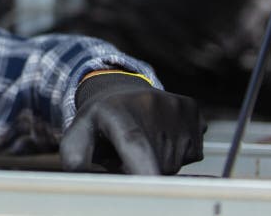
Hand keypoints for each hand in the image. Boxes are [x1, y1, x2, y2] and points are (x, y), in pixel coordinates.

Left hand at [60, 72, 205, 174]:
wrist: (118, 89)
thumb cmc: (98, 122)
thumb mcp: (78, 136)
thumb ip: (77, 158)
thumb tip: (82, 178)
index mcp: (113, 110)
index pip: (132, 141)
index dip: (143, 166)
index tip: (151, 181)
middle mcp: (146, 101)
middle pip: (156, 164)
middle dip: (143, 170)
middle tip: (127, 152)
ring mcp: (172, 104)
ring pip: (175, 162)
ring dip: (160, 162)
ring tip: (142, 141)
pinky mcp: (191, 107)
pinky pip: (193, 152)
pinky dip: (179, 152)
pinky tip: (161, 134)